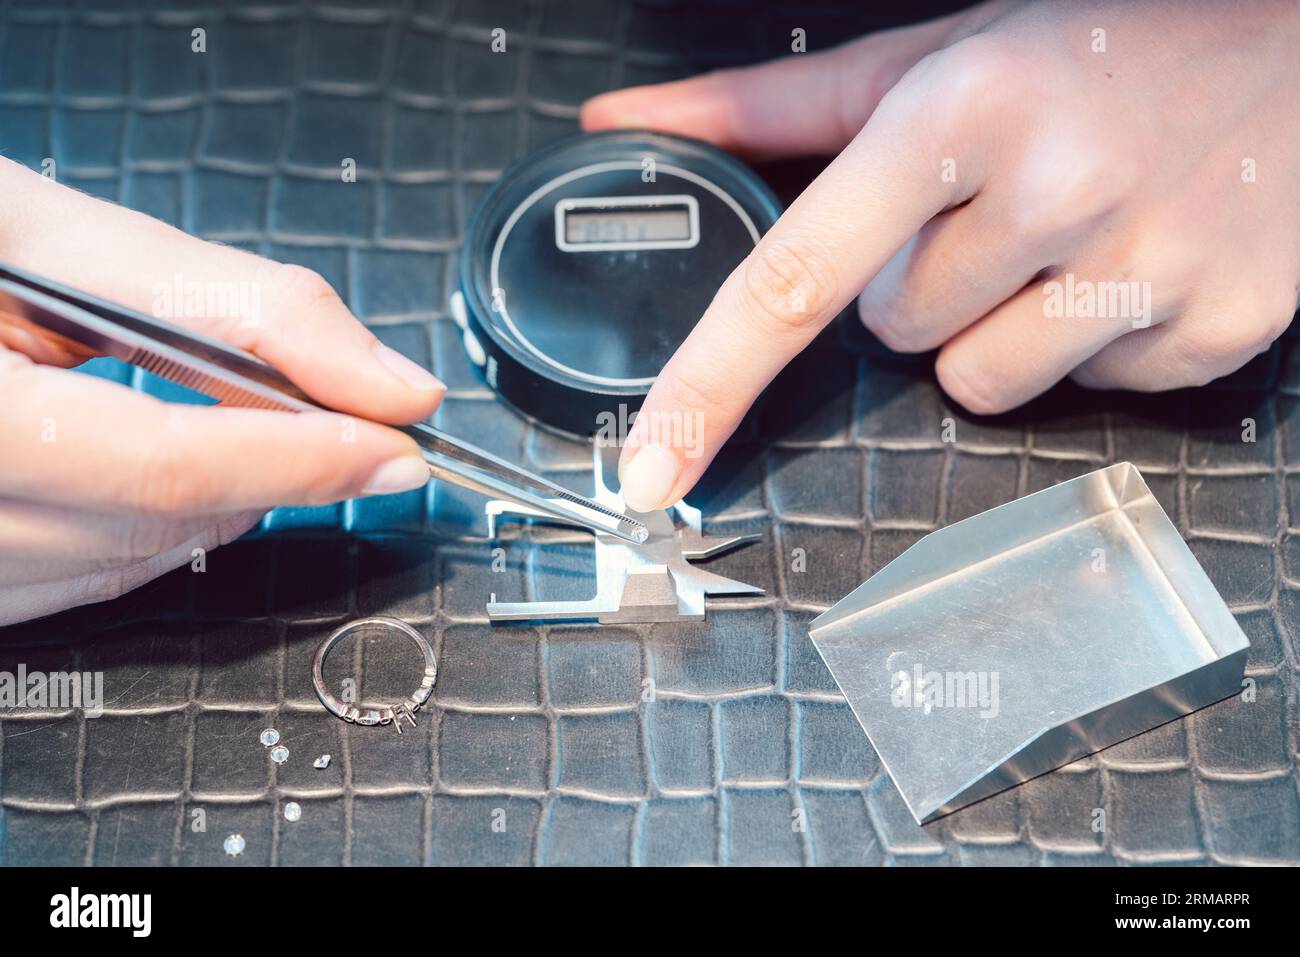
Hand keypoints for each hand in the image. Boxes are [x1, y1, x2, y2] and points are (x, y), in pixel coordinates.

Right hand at [0, 159, 444, 624]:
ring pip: (114, 571)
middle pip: (147, 526)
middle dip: (266, 473)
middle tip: (332, 421)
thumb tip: (386, 383)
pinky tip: (154, 475)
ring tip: (227, 427)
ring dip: (212, 504)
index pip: (158, 465)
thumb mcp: (49, 234)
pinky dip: (144, 533)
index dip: (300, 458)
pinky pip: (64, 590)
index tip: (395, 447)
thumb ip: (235, 305)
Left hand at [582, 0, 1299, 509]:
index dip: (708, 382)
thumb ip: (774, 105)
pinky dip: (1086, 346)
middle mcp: (1057, 189)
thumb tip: (633, 117)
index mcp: (963, 111)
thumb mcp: (940, 54)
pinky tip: (1127, 263)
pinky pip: (1083, 397)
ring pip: (977, 384)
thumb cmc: (1105, 43)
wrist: (1297, 45)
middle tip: (995, 209)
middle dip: (921, 284)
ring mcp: (1146, 268)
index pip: (796, 277)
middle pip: (893, 335)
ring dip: (997, 327)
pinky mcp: (1214, 330)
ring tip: (1061, 237)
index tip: (653, 464)